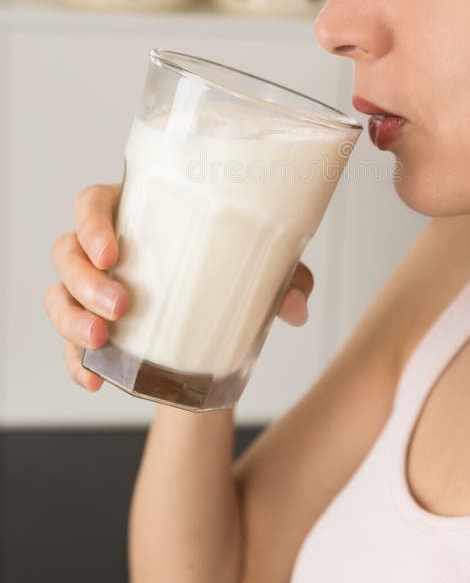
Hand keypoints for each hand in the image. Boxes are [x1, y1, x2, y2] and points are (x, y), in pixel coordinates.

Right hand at [44, 184, 314, 391]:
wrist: (220, 324)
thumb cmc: (230, 272)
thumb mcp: (262, 269)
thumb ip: (285, 278)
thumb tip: (297, 306)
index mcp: (139, 215)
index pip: (93, 204)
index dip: (92, 225)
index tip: (113, 253)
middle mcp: (107, 250)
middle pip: (67, 251)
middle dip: (84, 279)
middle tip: (121, 305)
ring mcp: (94, 290)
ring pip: (58, 294)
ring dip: (72, 318)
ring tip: (103, 338)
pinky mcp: (94, 328)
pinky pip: (67, 342)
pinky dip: (75, 361)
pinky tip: (93, 378)